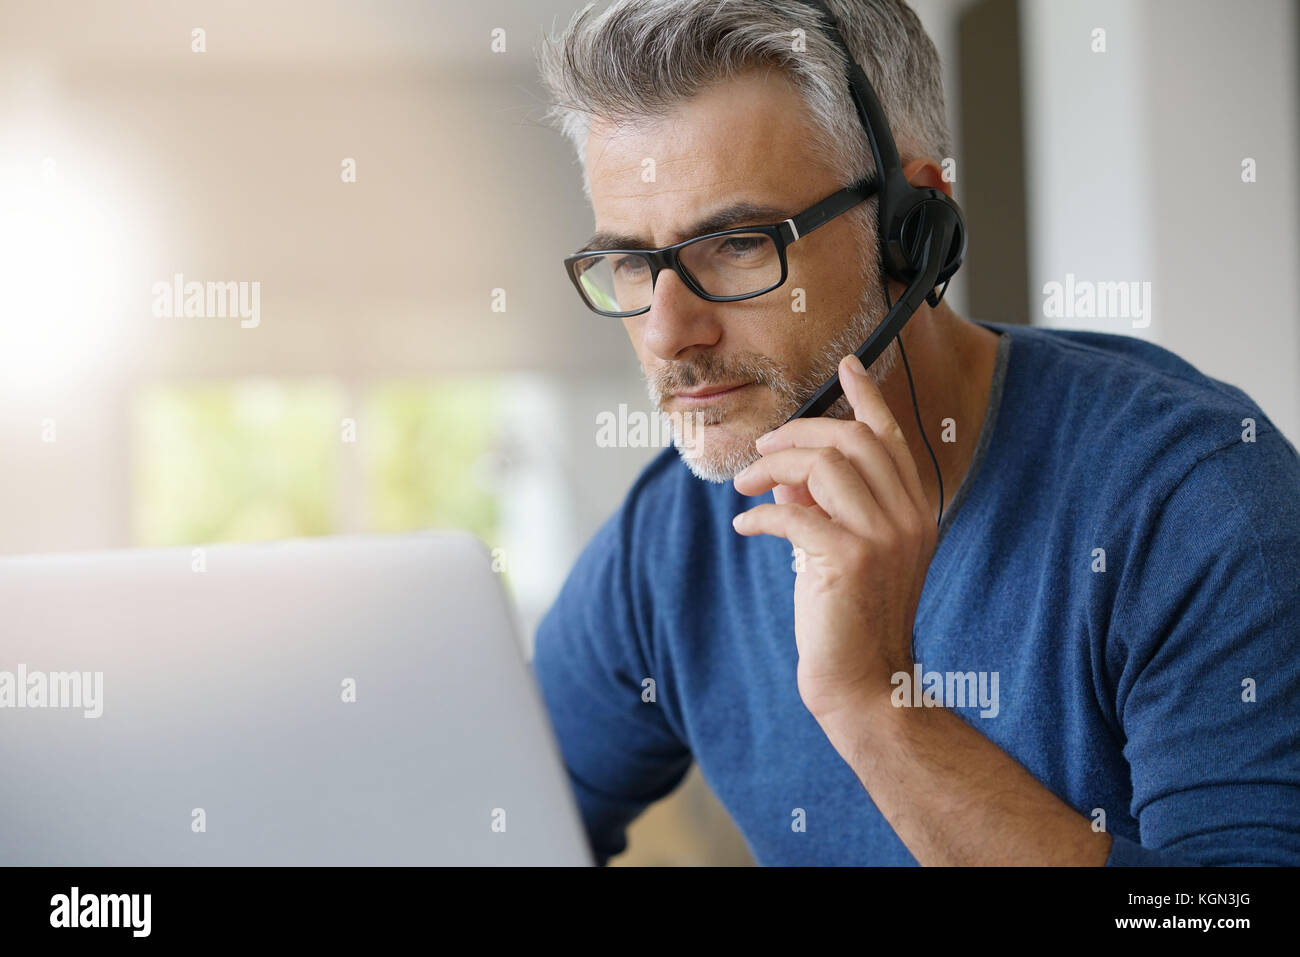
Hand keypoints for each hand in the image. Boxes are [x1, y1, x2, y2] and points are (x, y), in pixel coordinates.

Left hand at [731, 353, 938, 723]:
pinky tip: (745, 525)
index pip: (890, 438)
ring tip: (746, 486)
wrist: (863, 683)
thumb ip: (823, 502)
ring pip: (826, 464)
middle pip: (853, 440)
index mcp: (913, 511)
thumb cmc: (846, 617)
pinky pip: (795, 512)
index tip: (846, 367)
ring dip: (774, 466)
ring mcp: (885, 538)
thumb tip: (787, 464)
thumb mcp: (838, 548)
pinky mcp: (851, 560)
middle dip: (798, 433)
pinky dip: (761, 513)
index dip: (867, 398)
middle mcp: (908, 518)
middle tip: (761, 449)